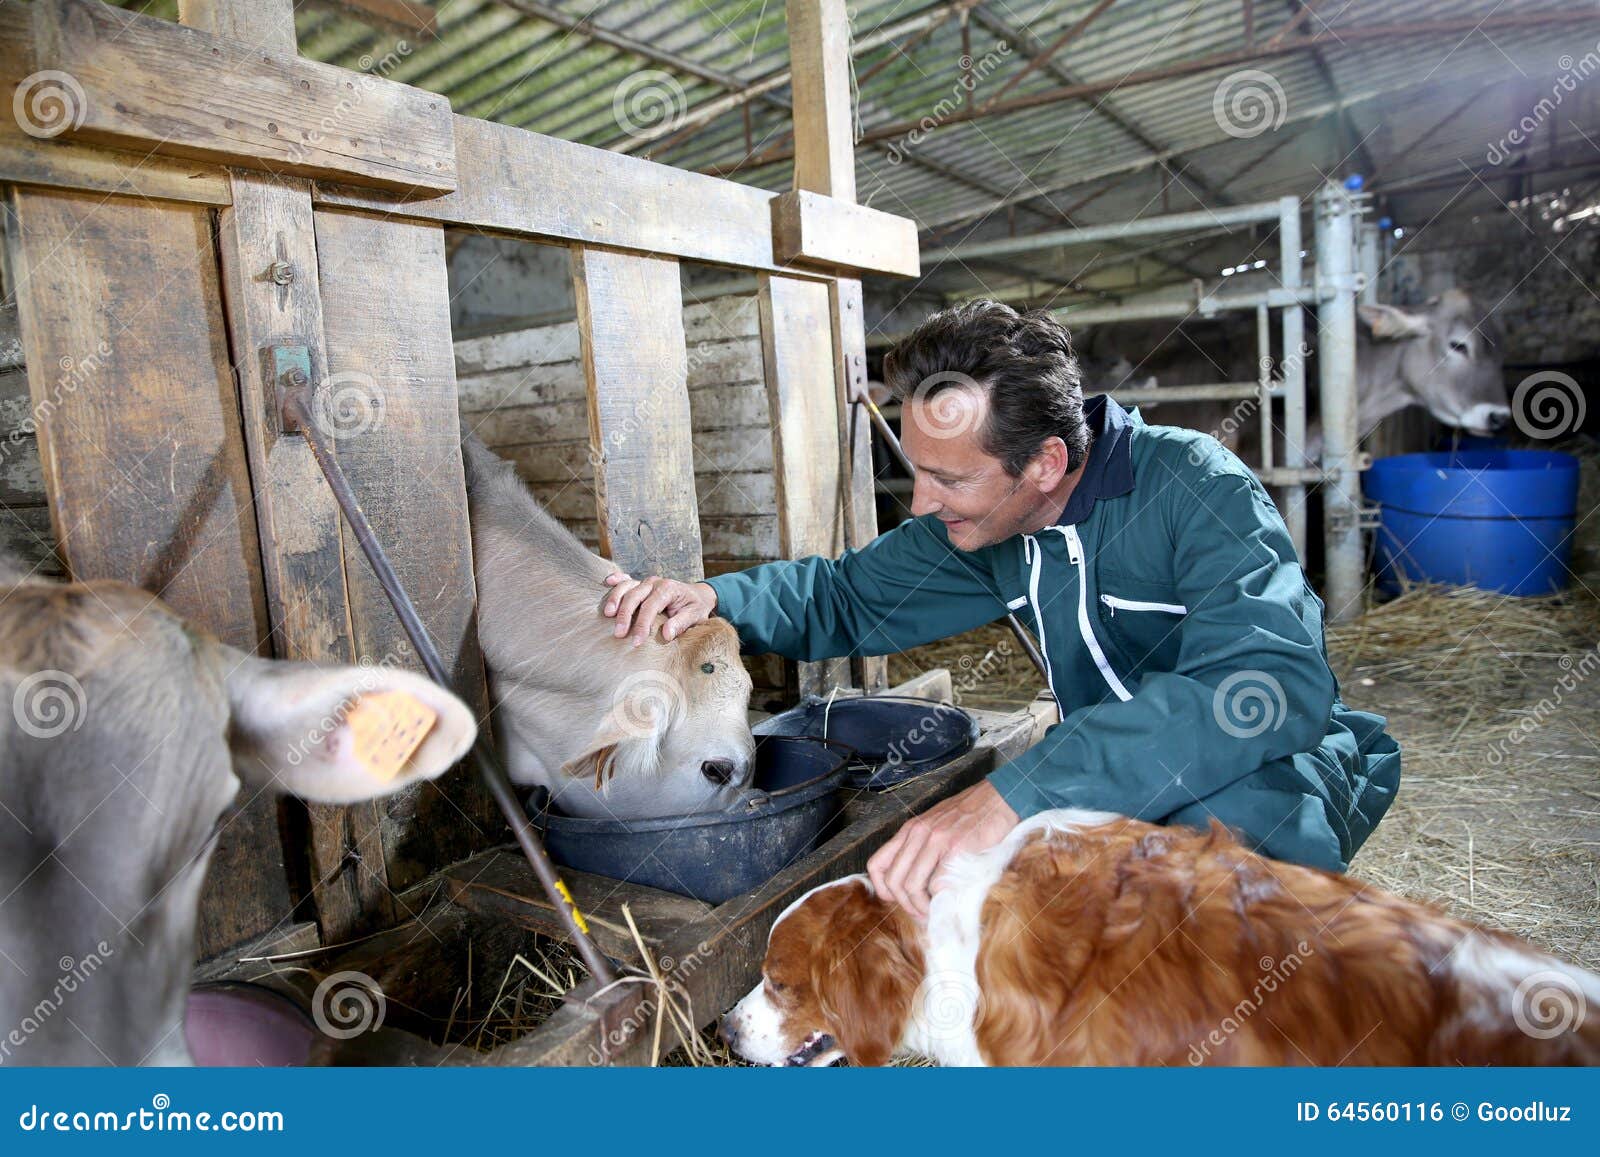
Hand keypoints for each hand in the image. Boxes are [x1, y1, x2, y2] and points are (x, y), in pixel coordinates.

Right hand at [601, 571, 717, 645]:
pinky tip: (606, 582)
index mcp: (668, 589)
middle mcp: (655, 582)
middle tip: (618, 634)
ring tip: (607, 615)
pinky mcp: (640, 584)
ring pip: (626, 586)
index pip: (651, 607)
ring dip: (615, 599)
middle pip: (635, 596)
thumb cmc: (695, 607)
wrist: (697, 595)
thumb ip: (681, 624)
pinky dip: (616, 579)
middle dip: (625, 615)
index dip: (642, 624)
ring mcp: (646, 582)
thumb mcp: (695, 616)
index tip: (636, 641)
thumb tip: (666, 634)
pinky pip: (626, 580)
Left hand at [867, 780, 1019, 921]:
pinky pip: (937, 883)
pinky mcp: (956, 849)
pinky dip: (940, 898)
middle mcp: (918, 833)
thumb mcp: (936, 824)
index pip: (877, 864)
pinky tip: (948, 900)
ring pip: (911, 885)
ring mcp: (936, 840)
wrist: (999, 798)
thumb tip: (913, 880)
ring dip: (921, 907)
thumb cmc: (970, 814)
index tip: (896, 900)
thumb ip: (921, 846)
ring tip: (933, 912)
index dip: (882, 889)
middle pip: (894, 880)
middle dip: (905, 904)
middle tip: (920, 914)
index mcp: (910, 829)